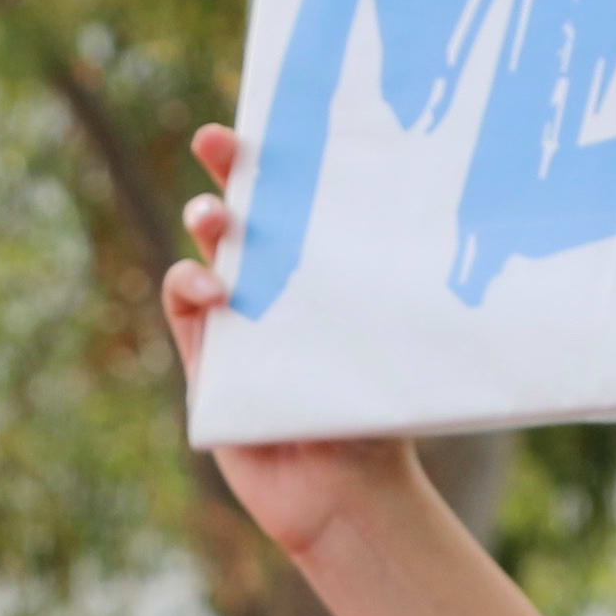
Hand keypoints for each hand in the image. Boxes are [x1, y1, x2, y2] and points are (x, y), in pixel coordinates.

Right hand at [158, 125, 427, 543]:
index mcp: (324, 274)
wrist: (348, 495)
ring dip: (205, 225)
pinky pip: (185, 307)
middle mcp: (277, 288)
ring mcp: (237, 320)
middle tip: (217, 141)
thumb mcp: (386, 340)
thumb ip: (379, 289)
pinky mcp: (207, 360)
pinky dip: (190, 287)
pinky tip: (214, 292)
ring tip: (217, 222)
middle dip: (225, 168)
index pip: (302, 203)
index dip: (281, 159)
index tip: (273, 120)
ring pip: (207, 251)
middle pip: (246, 211)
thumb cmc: (378, 417)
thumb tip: (431, 223)